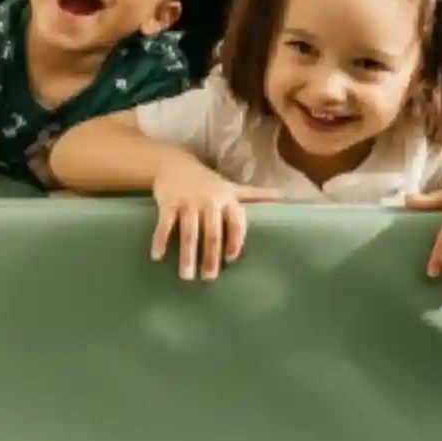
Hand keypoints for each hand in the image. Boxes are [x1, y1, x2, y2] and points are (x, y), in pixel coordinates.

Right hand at [151, 157, 280, 280]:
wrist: (174, 163)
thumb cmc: (208, 182)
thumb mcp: (232, 187)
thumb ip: (255, 196)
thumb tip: (284, 196)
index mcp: (227, 199)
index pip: (236, 222)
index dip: (235, 240)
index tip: (231, 259)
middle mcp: (209, 200)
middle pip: (212, 232)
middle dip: (211, 256)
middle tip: (209, 278)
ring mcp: (188, 201)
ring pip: (189, 232)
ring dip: (187, 255)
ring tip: (186, 276)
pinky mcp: (168, 202)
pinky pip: (164, 224)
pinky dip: (161, 240)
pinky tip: (158, 257)